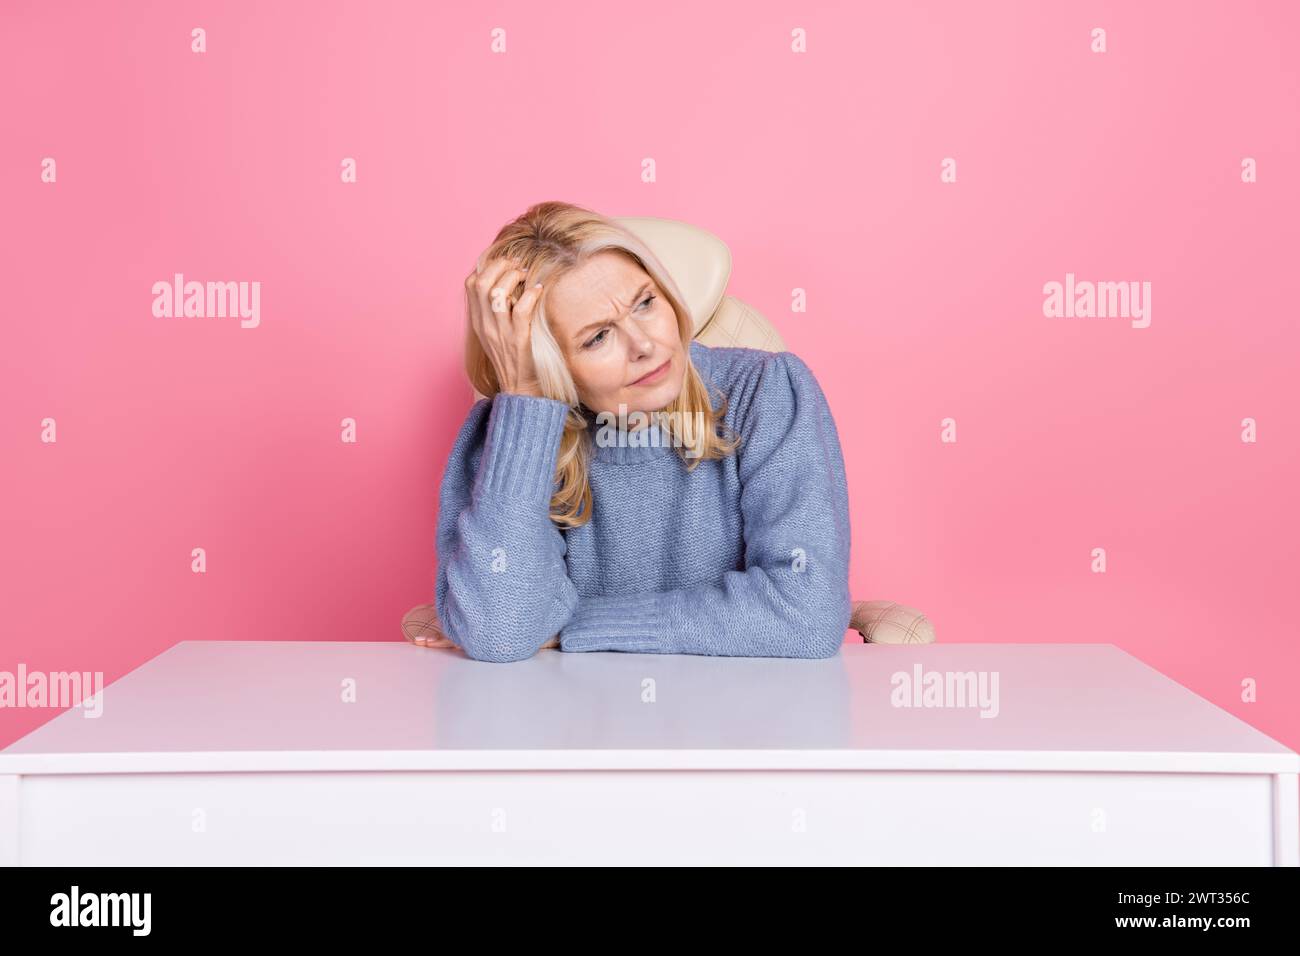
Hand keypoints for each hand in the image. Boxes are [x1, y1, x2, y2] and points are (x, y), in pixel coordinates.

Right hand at [465, 255, 545, 397]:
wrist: (519, 389)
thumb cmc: (513, 359)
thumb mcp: (496, 334)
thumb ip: (496, 311)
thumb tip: (506, 285)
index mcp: (478, 322)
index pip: (471, 285)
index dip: (486, 267)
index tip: (503, 264)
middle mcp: (485, 325)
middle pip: (481, 284)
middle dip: (499, 266)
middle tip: (516, 265)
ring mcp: (500, 333)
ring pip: (497, 294)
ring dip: (512, 277)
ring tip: (525, 274)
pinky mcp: (518, 340)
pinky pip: (520, 310)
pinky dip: (530, 294)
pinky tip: (538, 289)